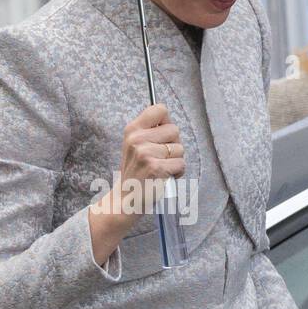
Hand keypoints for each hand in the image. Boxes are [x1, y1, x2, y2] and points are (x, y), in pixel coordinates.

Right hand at [95, 102, 185, 224]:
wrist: (126, 199)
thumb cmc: (136, 171)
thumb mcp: (134, 144)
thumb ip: (150, 130)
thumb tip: (169, 120)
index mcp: (132, 129)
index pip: (160, 109)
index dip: (166, 122)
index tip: (161, 135)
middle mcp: (137, 139)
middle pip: (174, 130)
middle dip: (173, 145)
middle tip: (161, 157)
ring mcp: (146, 154)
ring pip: (180, 148)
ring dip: (176, 160)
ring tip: (162, 168)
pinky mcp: (156, 168)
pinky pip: (181, 164)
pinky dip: (177, 172)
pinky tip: (165, 176)